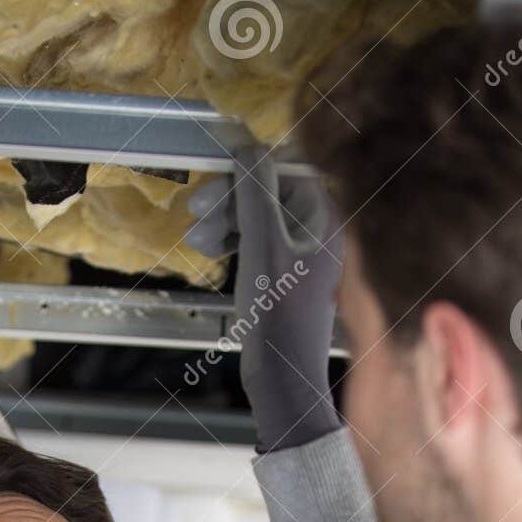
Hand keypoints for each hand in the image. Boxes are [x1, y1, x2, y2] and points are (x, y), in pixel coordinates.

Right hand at [186, 143, 341, 451]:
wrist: (283, 380)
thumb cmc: (278, 315)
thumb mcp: (262, 245)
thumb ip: (253, 191)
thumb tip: (245, 141)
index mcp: (326, 220)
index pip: (289, 170)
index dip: (250, 167)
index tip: (214, 171)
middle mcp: (319, 234)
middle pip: (270, 194)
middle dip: (231, 199)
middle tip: (195, 210)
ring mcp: (302, 257)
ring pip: (259, 220)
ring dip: (225, 222)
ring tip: (196, 239)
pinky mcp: (284, 279)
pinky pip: (258, 244)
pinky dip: (233, 243)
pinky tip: (210, 251)